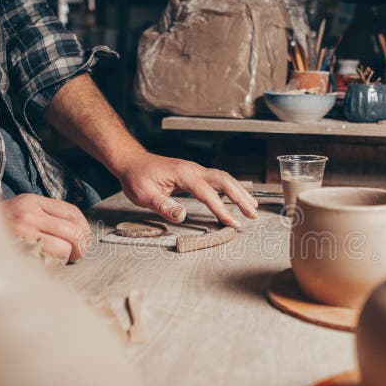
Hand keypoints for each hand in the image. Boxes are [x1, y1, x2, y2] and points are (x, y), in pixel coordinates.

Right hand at [2, 194, 90, 262]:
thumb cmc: (0, 228)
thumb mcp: (22, 211)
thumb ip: (47, 216)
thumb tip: (78, 233)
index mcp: (32, 202)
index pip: (72, 212)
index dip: (84, 229)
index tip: (84, 240)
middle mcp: (28, 214)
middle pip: (74, 231)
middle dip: (81, 246)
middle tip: (75, 254)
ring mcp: (23, 233)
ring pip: (65, 247)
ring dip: (66, 257)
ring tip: (58, 258)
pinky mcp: (19, 251)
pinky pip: (51, 259)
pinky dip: (54, 264)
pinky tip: (44, 263)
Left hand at [115, 153, 257, 227]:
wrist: (131, 161)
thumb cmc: (136, 177)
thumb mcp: (144, 194)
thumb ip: (163, 205)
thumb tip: (182, 216)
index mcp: (184, 175)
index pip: (208, 193)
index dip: (222, 209)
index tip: (232, 223)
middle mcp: (194, 170)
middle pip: (225, 181)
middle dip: (241, 197)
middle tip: (253, 214)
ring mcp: (195, 170)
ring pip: (224, 178)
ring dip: (240, 192)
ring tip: (252, 207)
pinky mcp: (194, 174)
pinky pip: (217, 179)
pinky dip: (231, 188)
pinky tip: (237, 197)